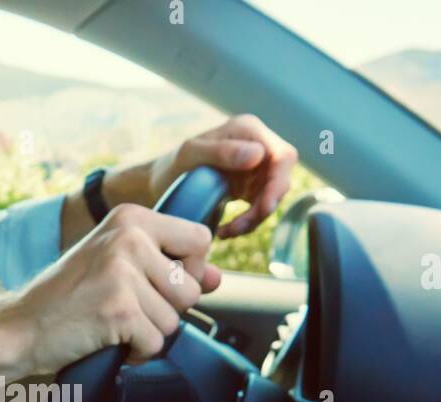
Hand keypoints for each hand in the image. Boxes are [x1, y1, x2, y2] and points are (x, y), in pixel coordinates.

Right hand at [12, 203, 219, 373]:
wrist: (21, 327)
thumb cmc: (67, 297)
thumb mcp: (117, 265)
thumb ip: (168, 266)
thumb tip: (216, 278)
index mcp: (130, 218)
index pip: (199, 239)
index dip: (189, 270)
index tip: (156, 282)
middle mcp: (128, 238)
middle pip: (191, 287)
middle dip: (166, 310)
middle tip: (126, 308)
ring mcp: (123, 273)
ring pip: (174, 320)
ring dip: (148, 333)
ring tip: (113, 323)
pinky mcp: (120, 309)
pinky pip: (155, 343)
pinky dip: (136, 353)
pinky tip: (110, 340)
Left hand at [106, 114, 298, 237]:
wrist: (158, 185)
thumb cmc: (171, 166)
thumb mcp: (190, 155)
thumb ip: (222, 151)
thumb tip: (258, 154)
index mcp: (247, 130)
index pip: (282, 156)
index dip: (279, 184)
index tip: (264, 208)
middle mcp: (256, 145)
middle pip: (281, 180)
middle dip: (264, 207)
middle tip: (239, 228)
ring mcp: (254, 168)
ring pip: (272, 198)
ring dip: (254, 220)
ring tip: (227, 232)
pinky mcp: (250, 188)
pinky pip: (259, 209)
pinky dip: (246, 224)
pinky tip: (225, 231)